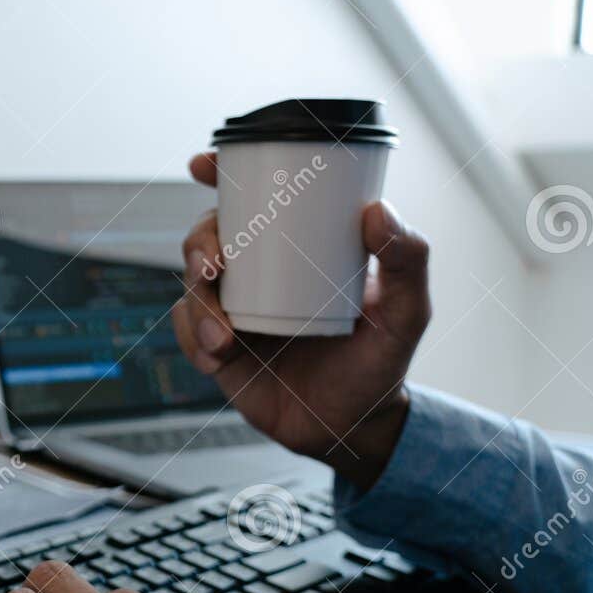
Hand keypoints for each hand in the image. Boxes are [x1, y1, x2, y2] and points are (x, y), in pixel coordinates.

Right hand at [171, 151, 429, 489]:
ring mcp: (231, 309)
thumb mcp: (406, 314)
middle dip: (199, 245)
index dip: (223, 177)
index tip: (206, 164)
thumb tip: (377, 211)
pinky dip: (193, 339)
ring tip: (224, 336)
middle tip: (214, 266)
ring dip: (197, 304)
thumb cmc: (378, 364)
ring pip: (190, 285)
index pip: (253, 202)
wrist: (349, 428)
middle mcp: (257, 273)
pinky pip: (185, 330)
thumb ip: (407, 263)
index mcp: (296, 250)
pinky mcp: (214, 347)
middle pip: (207, 238)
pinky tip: (217, 355)